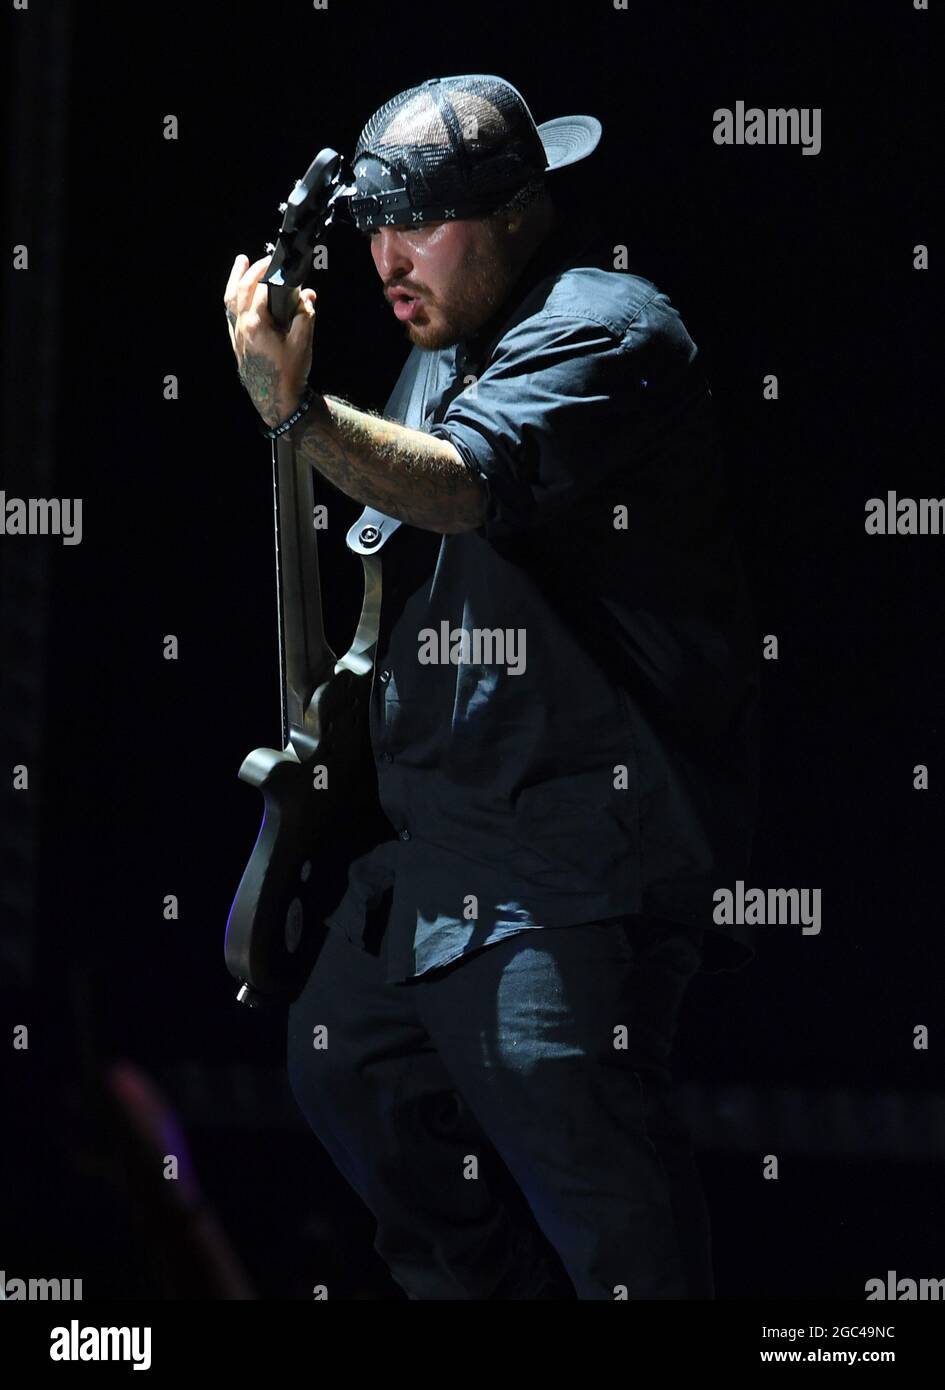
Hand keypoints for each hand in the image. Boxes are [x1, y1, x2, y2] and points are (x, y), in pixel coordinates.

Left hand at [223, 253, 316, 428]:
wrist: (276, 400)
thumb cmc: (289, 374)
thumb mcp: (303, 344)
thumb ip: (306, 316)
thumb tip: (308, 296)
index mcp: (256, 324)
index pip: (264, 290)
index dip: (276, 276)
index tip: (287, 268)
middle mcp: (242, 326)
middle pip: (243, 289)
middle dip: (254, 270)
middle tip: (268, 259)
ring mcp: (236, 334)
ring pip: (231, 299)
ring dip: (236, 278)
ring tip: (242, 261)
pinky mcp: (236, 342)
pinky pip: (231, 313)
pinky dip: (235, 298)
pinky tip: (240, 292)